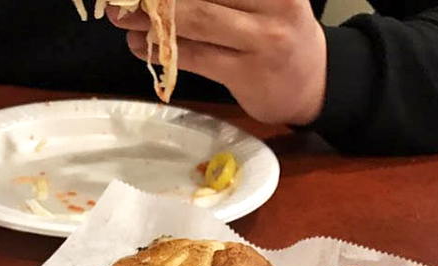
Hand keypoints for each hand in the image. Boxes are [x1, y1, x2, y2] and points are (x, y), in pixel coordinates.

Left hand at [107, 0, 326, 125]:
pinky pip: (196, 57)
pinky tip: (140, 45)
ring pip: (196, 21)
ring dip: (151, 19)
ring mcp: (261, 40)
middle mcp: (273, 3)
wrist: (314, 85)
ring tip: (122, 17)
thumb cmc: (281, 32)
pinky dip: (163, 51)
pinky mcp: (246, 74)